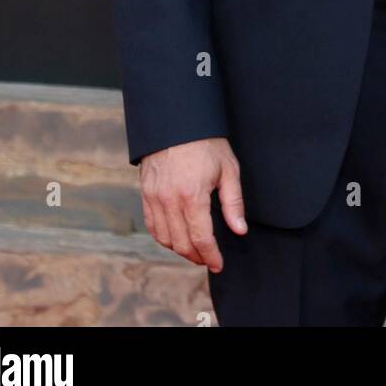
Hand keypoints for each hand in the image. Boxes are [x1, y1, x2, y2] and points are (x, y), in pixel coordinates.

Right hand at [139, 137, 246, 269]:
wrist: (177, 121)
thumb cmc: (206, 143)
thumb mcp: (228, 169)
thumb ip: (233, 203)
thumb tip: (239, 229)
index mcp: (192, 195)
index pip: (202, 239)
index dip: (211, 256)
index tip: (218, 264)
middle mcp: (170, 200)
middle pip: (182, 243)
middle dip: (197, 256)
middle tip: (208, 259)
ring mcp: (155, 197)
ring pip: (165, 238)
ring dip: (180, 249)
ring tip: (194, 250)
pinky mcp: (146, 193)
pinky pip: (152, 225)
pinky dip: (163, 237)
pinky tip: (176, 237)